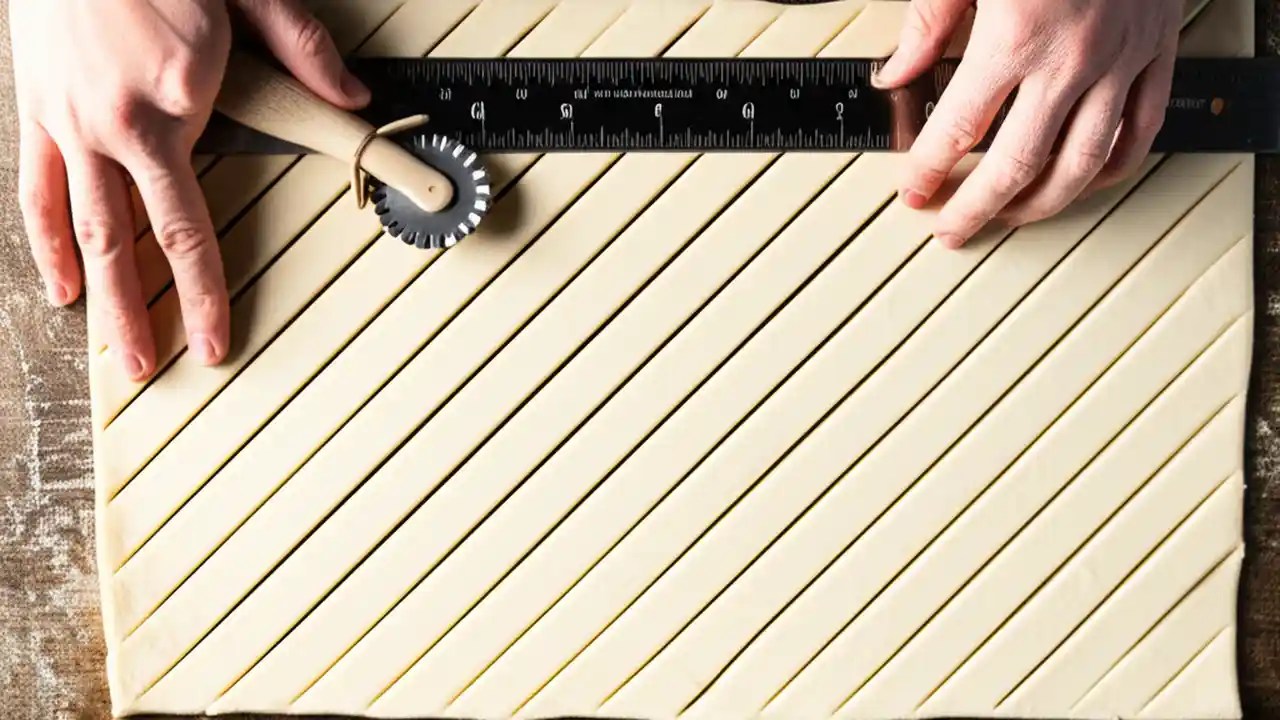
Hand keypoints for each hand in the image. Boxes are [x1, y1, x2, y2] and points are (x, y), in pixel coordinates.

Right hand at [10, 0, 370, 380]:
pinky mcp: (33, 107)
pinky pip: (33, 188)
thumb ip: (303, 49)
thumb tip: (352, 102)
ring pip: (81, 229)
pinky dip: (42, 241)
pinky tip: (59, 285)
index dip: (207, 294)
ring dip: (98, 298)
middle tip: (159, 373)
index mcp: (177, 102)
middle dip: (148, 317)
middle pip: (133, 243)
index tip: (218, 341)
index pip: (193, 226)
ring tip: (113, 353)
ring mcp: (67, 120)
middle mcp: (116, 125)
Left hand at [873, 0, 1182, 247]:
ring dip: (1040, 205)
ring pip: (1081, 165)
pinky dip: (1112, 168)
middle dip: (976, 208)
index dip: (929, 170)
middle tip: (951, 227)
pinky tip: (1085, 183)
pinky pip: (1139, 130)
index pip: (958, 129)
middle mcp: (1070, 60)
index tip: (912, 190)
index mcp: (1014, 36)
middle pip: (1017, 166)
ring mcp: (1119, 62)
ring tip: (1009, 218)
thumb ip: (929, 21)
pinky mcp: (1156, 53)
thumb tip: (897, 72)